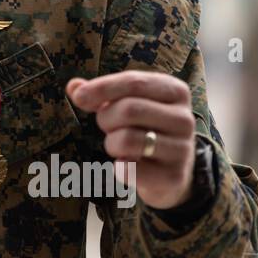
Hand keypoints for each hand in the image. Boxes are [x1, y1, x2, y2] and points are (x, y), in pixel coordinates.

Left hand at [65, 71, 195, 209]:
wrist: (171, 173)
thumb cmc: (145, 129)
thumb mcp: (129, 103)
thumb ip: (102, 93)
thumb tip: (74, 87)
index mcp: (174, 91)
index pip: (134, 82)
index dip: (102, 88)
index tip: (79, 98)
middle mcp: (184, 118)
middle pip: (128, 109)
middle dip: (106, 119)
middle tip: (108, 127)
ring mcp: (183, 149)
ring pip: (127, 139)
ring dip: (111, 144)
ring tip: (119, 146)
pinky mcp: (173, 176)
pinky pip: (131, 169)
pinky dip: (119, 167)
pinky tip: (128, 165)